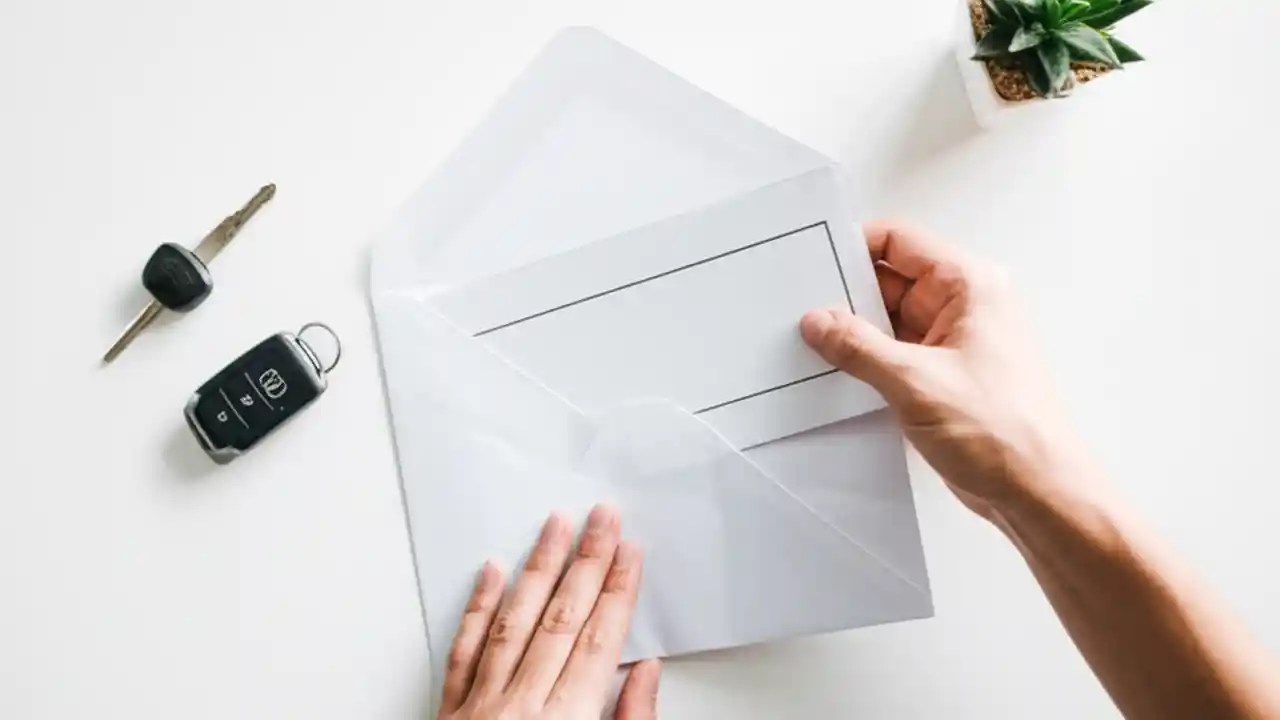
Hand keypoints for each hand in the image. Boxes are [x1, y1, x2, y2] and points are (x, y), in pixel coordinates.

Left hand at [438, 505, 660, 719]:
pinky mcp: (451, 713)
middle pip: (561, 619)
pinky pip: (464, 650)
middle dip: (587, 562)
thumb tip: (645, 673)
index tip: (630, 553)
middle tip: (603, 519)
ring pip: (514, 621)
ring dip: (539, 568)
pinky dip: (479, 608)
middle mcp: (521, 707)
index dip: (618, 591)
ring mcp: (482, 707)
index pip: (599, 641)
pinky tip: (492, 572)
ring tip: (555, 526)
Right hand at [800, 220, 1103, 521]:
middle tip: (798, 308)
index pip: (899, 242)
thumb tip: (818, 321)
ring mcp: (951, 343)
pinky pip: (892, 354)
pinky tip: (834, 372)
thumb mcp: (916, 382)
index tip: (811, 262)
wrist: (1037, 492)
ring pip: (887, 320)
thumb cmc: (1004, 433)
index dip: (853, 248)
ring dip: (852, 333)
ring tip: (809, 344)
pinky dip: (864, 361)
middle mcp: (962, 307)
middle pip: (888, 281)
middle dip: (845, 295)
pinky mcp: (940, 376)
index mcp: (969, 286)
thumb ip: (858, 347)